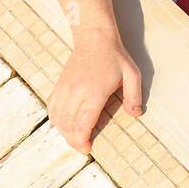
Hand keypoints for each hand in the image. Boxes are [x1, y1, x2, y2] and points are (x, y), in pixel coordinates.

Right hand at [48, 27, 142, 153]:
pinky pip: (52, 107)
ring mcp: (65, 88)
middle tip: (82, 147)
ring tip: (74, 138)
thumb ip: (134, 95)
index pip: (83, 122)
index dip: (82, 139)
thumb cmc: (115, 57)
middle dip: (74, 140)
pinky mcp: (59, 85)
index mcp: (94, 91)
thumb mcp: (132, 74)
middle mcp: (76, 91)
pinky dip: (56, 120)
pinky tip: (63, 125)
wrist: (94, 38)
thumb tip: (136, 114)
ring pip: (58, 118)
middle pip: (69, 124)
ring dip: (64, 132)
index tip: (86, 149)